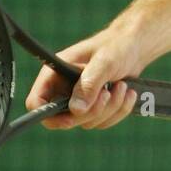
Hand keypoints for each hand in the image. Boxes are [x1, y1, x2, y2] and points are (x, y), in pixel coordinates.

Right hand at [24, 26, 146, 130]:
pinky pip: (102, 122)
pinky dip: (118, 111)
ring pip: (87, 122)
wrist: (134, 47)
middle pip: (64, 119)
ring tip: (122, 86)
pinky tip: (127, 93)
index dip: (46, 113)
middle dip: (91, 111)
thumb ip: (89, 84)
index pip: (36, 101)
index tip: (71, 116)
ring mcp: (78, 100)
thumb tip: (76, 110)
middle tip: (108, 92)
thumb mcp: (104, 62)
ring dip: (109, 109)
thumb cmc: (116, 47)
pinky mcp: (94, 108)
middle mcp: (63, 88)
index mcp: (55, 73)